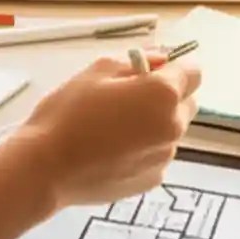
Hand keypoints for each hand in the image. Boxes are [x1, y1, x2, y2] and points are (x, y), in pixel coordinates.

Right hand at [10, 50, 201, 208]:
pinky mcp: (154, 179)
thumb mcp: (98, 70)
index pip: (193, 71)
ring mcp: (166, 156)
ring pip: (172, 130)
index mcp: (163, 94)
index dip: (174, 68)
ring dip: (155, 124)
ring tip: (116, 128)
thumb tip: (160, 59)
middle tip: (129, 99)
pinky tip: (114, 151)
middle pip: (187, 102)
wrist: (46, 168)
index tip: (151, 72)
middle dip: (167, 96)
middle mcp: (174, 126)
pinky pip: (158, 154)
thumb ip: (137, 60)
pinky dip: (145, 149)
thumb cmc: (68, 114)